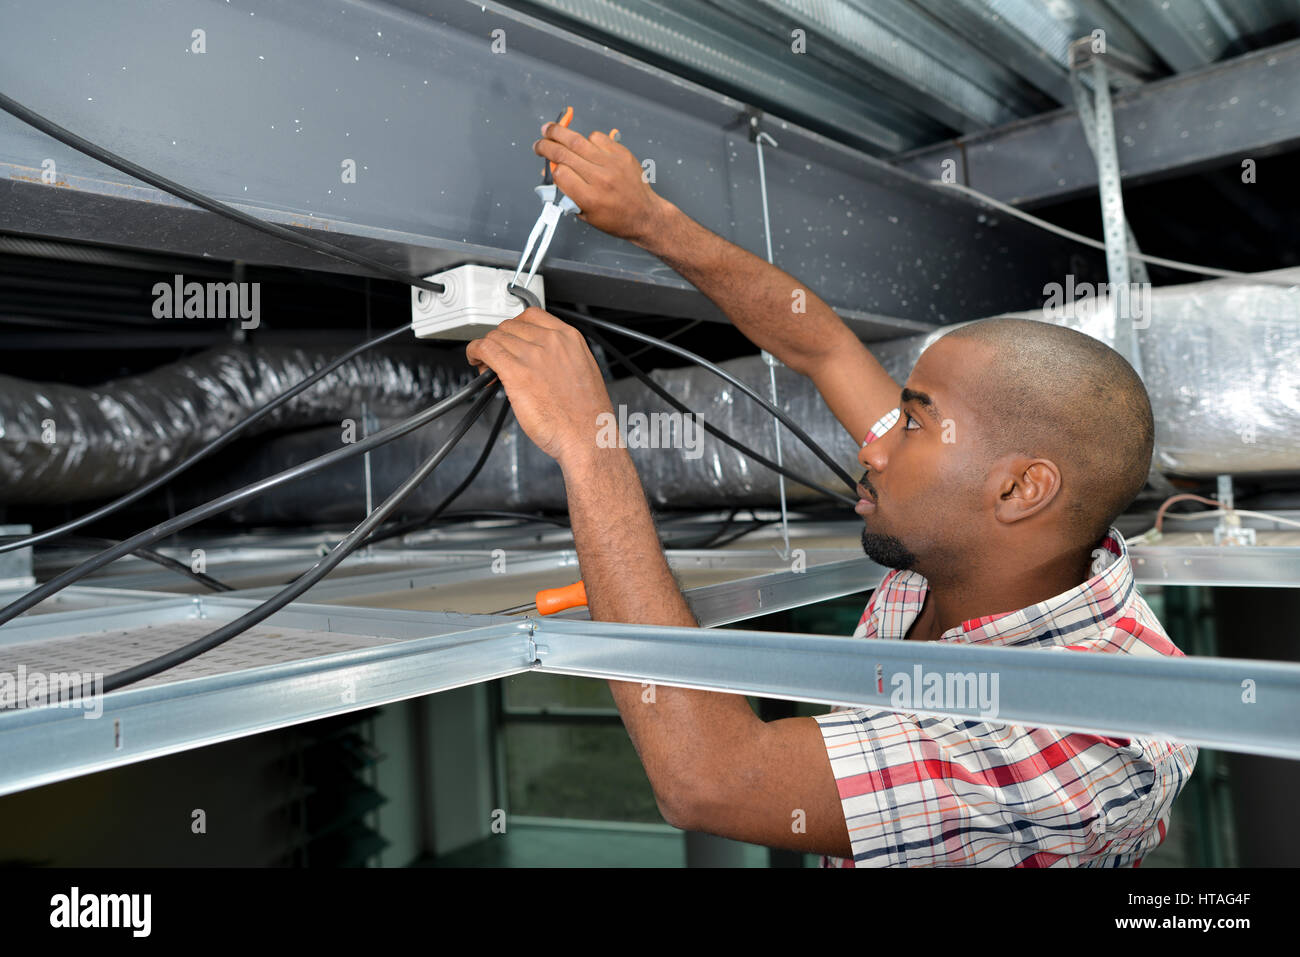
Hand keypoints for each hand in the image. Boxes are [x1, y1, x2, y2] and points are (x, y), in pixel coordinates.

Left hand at [465, 308, 614, 466]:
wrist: (586, 436)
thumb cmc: (586, 415)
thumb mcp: (582, 371)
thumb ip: (561, 357)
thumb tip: (539, 357)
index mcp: (569, 339)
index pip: (531, 316)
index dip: (516, 328)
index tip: (512, 339)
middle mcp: (551, 342)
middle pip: (510, 326)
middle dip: (501, 341)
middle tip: (498, 359)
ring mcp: (532, 355)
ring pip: (496, 337)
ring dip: (487, 349)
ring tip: (488, 367)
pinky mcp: (515, 372)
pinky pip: (486, 349)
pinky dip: (475, 351)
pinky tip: (476, 360)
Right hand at [533, 122, 670, 245]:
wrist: (645, 215)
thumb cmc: (615, 218)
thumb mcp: (586, 214)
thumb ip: (568, 193)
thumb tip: (552, 172)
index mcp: (590, 198)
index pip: (560, 173)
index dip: (552, 169)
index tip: (547, 165)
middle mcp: (600, 179)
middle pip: (565, 153)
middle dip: (546, 144)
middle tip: (539, 141)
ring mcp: (612, 164)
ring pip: (579, 140)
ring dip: (561, 132)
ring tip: (551, 129)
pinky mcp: (621, 154)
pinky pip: (597, 137)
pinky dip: (586, 138)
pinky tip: (583, 143)